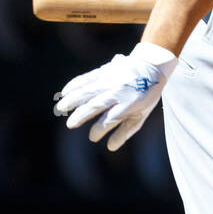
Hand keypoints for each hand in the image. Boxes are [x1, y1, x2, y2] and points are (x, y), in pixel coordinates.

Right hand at [55, 41, 178, 150]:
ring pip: (88, 90)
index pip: (111, 119)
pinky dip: (74, 84)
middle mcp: (119, 90)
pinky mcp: (104, 70)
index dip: (100, 129)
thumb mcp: (141, 114)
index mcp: (131, 103)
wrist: (151, 65)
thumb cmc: (146, 95)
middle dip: (81, 115)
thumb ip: (126, 131)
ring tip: (61, 108)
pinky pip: (86, 78)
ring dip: (72, 99)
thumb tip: (110, 147)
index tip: (93, 137)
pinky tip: (64, 92)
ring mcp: (111, 79)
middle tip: (70, 125)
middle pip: (96, 104)